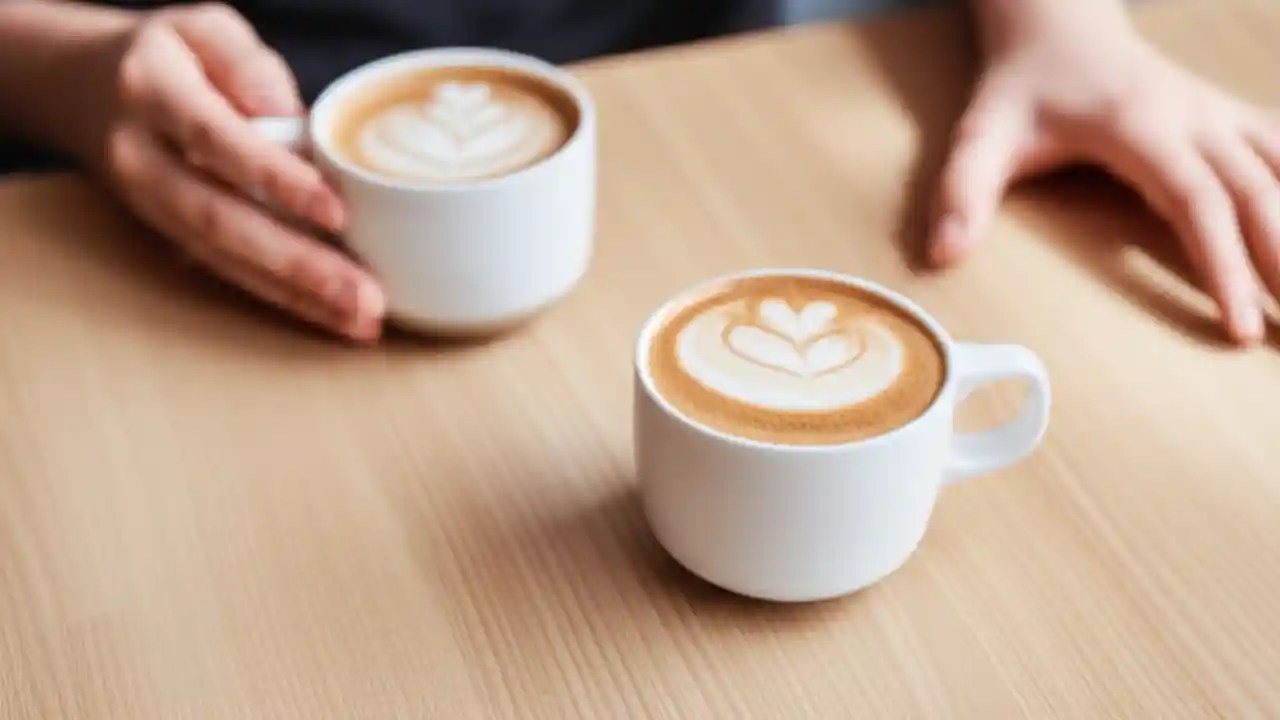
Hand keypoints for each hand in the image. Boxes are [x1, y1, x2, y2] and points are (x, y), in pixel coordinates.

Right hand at [97, 3, 383, 341]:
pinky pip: (226, 271)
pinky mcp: (168, 234)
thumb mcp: (207, 30)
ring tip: (361, 320)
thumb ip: (251, 68)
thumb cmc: (170, 55)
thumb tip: (295, 121)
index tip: (335, 211)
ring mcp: (149, 204)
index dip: (274, 177)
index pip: (215, 137)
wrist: (81, 86)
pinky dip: (283, 297)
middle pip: (220, 219)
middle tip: (364, 296)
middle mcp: (141, 155)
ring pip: (223, 258)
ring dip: (298, 296)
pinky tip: (333, 316)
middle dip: (298, 265)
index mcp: (152, 89)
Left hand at [930, 17, 1279, 344]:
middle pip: (1259, 193)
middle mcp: (1193, 117)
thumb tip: (943, 256)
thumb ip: (962, 192)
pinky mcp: (1228, 117)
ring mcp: (1217, 113)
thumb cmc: (1021, 86)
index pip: (1197, 202)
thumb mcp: (981, 135)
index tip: (1240, 324)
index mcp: (1139, 126)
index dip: (1223, 264)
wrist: (1057, 24)